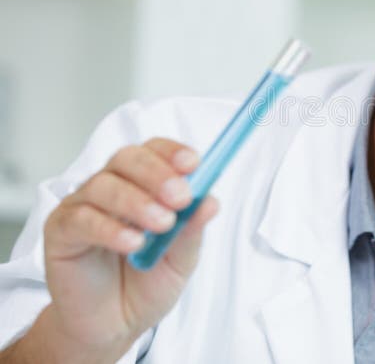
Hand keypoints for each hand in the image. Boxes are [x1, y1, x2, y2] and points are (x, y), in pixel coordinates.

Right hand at [21, 139, 217, 362]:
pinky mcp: (61, 231)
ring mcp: (83, 205)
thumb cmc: (147, 284)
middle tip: (180, 197)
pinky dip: (110, 228)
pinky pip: (81, 219)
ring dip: (137, 202)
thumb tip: (211, 201)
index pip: (155, 151)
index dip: (173, 152)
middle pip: (128, 159)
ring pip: (104, 185)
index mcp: (144, 184)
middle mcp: (112, 186)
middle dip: (157, 174)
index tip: (194, 164)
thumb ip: (192, 230)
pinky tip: (132, 243)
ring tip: (161, 225)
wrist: (114, 325)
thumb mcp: (181, 260)